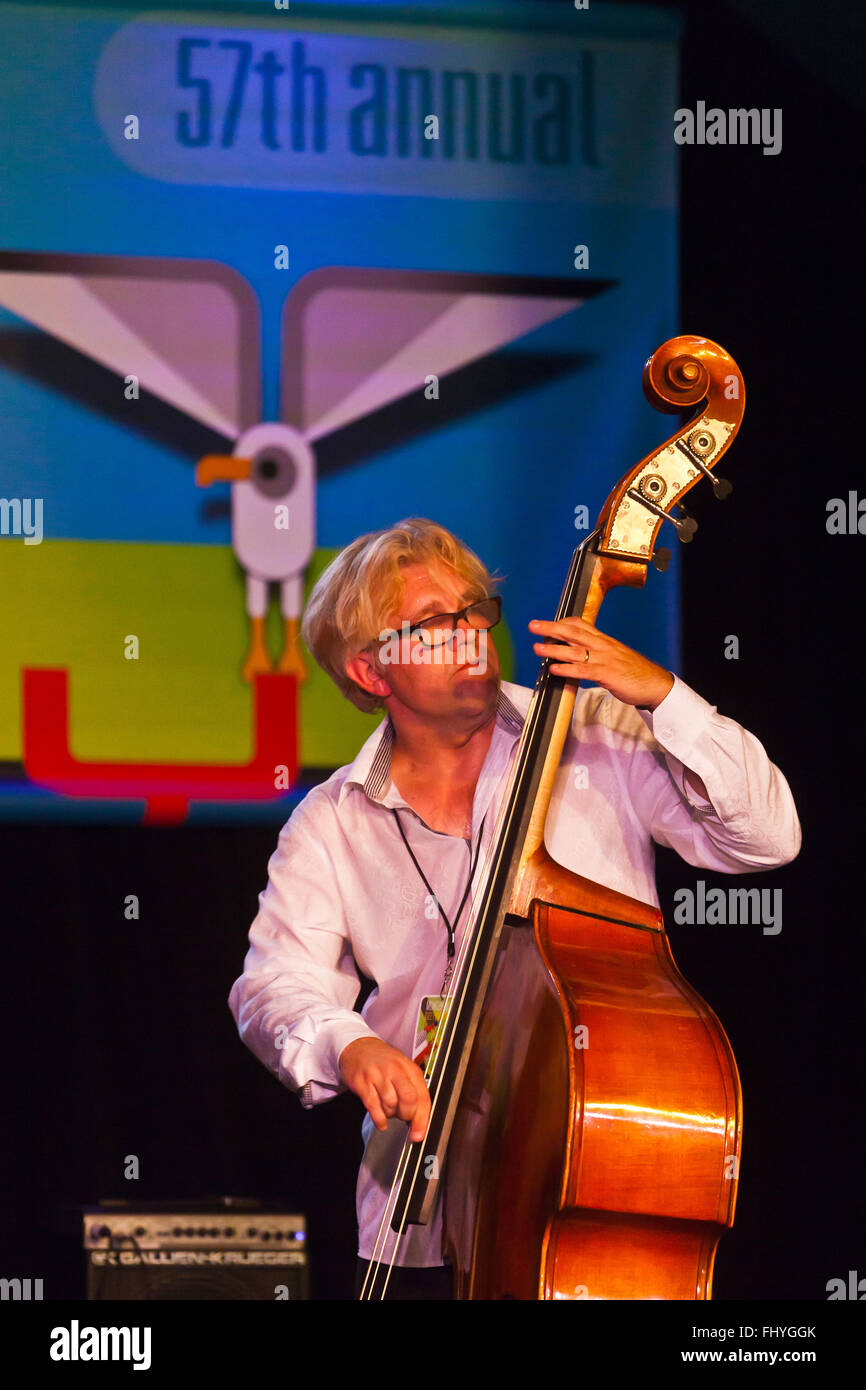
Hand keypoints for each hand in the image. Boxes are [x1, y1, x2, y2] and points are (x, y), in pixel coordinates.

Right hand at [339, 1037, 430, 1142]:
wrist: (358, 1047)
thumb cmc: (383, 1062)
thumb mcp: (403, 1071)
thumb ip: (413, 1092)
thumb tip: (419, 1122)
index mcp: (409, 1068)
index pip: (422, 1096)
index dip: (422, 1119)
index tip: (419, 1134)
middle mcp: (395, 1070)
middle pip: (408, 1099)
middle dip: (406, 1115)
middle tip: (401, 1116)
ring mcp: (378, 1075)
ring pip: (390, 1104)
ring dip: (390, 1115)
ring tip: (388, 1110)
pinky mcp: (362, 1082)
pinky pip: (373, 1106)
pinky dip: (379, 1119)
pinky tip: (381, 1121)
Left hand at [528, 615, 673, 710]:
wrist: (656, 684)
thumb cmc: (635, 673)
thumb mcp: (616, 657)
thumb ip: (598, 654)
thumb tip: (581, 656)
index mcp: (605, 641)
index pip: (581, 625)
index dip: (563, 623)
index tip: (549, 623)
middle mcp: (603, 646)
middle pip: (573, 633)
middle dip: (551, 628)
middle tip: (533, 625)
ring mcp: (605, 659)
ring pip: (575, 651)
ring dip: (553, 649)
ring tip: (536, 647)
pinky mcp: (607, 674)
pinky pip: (583, 670)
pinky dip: (567, 669)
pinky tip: (554, 669)